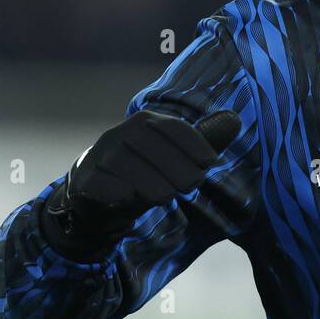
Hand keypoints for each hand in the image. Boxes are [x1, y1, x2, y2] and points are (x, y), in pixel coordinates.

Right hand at [42, 109, 241, 254]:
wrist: (98, 195)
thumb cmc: (146, 173)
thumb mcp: (177, 156)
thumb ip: (205, 140)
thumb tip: (235, 119)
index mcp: (145, 122)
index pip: (173, 128)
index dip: (196, 144)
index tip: (211, 163)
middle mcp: (120, 133)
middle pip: (155, 150)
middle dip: (179, 170)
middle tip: (190, 186)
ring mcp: (100, 156)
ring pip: (133, 172)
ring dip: (155, 187)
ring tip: (164, 196)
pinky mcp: (84, 180)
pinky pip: (106, 187)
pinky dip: (123, 196)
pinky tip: (132, 200)